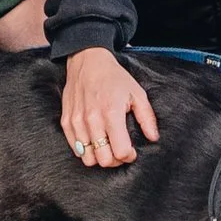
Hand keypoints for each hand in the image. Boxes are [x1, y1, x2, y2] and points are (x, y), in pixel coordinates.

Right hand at [60, 50, 157, 167]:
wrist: (87, 61)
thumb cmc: (114, 77)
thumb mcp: (137, 93)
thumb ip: (147, 118)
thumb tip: (153, 138)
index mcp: (111, 113)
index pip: (121, 151)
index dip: (129, 156)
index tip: (132, 151)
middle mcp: (92, 120)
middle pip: (104, 160)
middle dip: (115, 160)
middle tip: (119, 150)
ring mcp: (77, 122)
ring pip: (87, 158)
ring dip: (99, 156)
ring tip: (106, 147)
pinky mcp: (66, 121)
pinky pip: (75, 148)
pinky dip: (85, 150)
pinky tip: (94, 140)